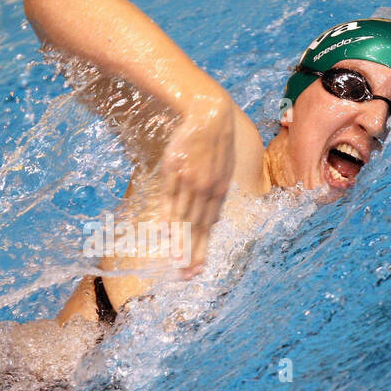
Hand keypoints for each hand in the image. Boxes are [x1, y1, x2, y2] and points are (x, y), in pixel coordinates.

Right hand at [159, 93, 235, 277]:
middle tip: (186, 275)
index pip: (209, 227)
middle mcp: (206, 189)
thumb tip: (212, 221)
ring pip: (184, 216)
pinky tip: (166, 232)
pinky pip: (171, 198)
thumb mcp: (224, 171)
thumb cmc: (215, 145)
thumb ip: (216, 198)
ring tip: (176, 261)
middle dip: (192, 253)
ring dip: (180, 241)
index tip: (197, 268)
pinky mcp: (175, 170)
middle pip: (197, 227)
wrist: (208, 115)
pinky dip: (169, 215)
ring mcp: (190, 180)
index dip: (202, 248)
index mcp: (219, 192)